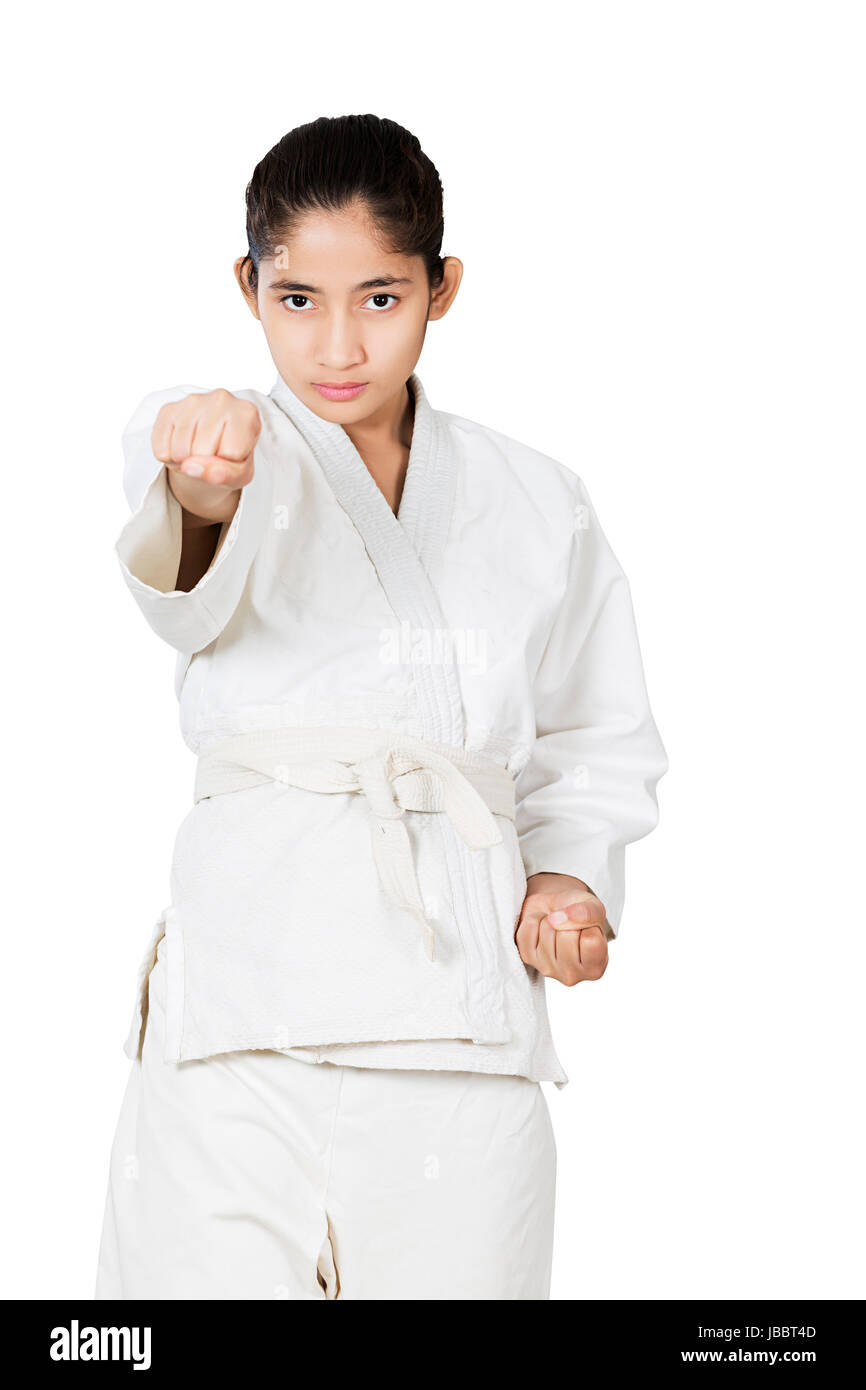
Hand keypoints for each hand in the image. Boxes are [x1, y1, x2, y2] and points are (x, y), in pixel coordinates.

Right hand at [152, 388, 261, 522]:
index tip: (232, 454)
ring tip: (197, 452)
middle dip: (205, 462)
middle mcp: (221, 399)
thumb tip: (191, 467)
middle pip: (202, 451)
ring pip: (180, 451)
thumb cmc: (232, 457)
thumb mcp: (239, 474)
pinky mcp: (169, 408)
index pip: (231, 453)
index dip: (229, 463)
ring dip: (185, 462)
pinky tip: (183, 446)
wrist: (214, 445)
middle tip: (212, 454)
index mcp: (247, 413)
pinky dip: (169, 457)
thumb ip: (224, 474)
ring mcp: (193, 400)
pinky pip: (161, 449)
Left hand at [514, 872, 608, 985]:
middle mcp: (572, 975)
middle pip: (566, 936)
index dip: (587, 925)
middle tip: (568, 926)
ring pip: (547, 931)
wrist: (556, 910)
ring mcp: (547, 969)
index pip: (590, 941)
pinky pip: (528, 928)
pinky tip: (541, 928)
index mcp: (595, 968)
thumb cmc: (579, 915)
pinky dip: (535, 919)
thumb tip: (557, 919)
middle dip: (567, 921)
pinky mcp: (527, 957)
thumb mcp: (594, 908)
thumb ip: (587, 913)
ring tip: (556, 926)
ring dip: (550, 920)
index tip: (585, 928)